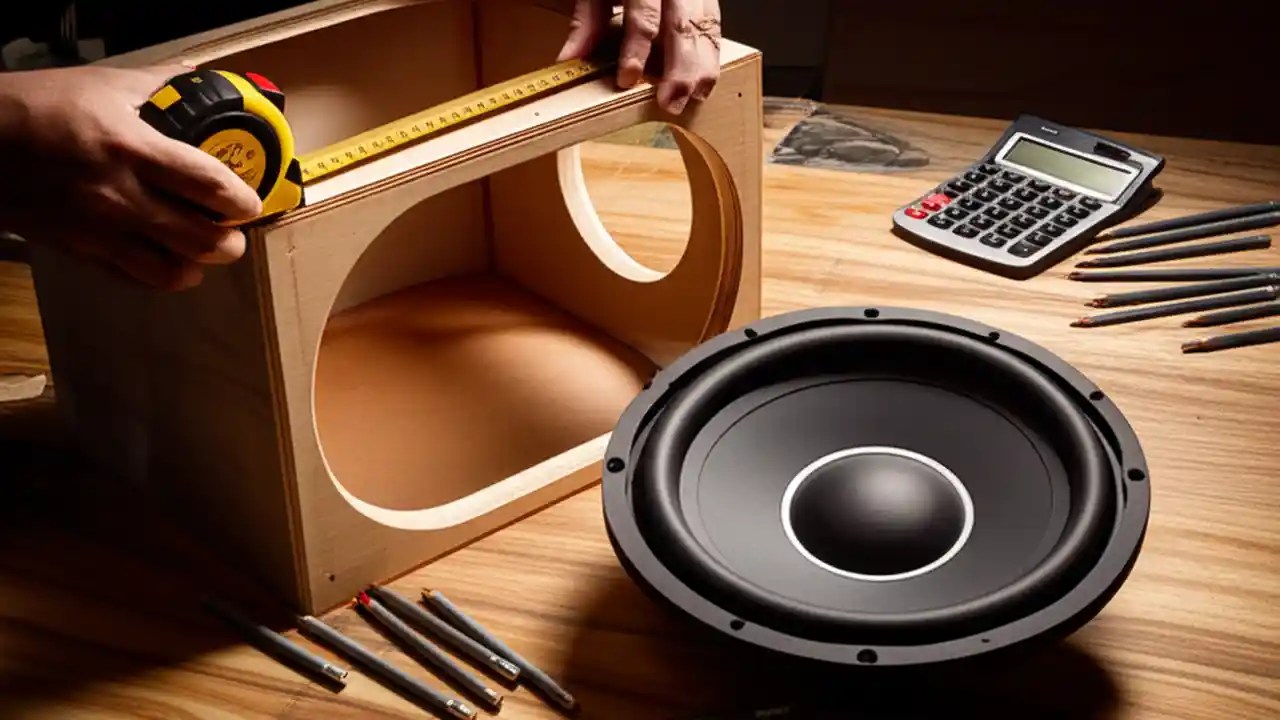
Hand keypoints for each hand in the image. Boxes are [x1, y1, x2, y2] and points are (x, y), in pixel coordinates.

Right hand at [0, 65, 262, 290]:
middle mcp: (120, 195)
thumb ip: (157, 83)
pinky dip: (162, 277)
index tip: (249, 202)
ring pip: (172, 271)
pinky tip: (170, 263)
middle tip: (233, 230)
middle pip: (201, 239)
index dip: (242, 200)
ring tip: (205, 250)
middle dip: (230, 241)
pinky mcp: (80, 251)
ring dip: (199, 264)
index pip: (209, 185)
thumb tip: (196, 75)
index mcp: (132, 148)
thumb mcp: (102, 84)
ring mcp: (99, 229)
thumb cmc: (39, 107)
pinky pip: (135, 279)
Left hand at [558, 0, 721, 114]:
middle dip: (680, 69)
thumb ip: (588, 20)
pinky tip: (705, 81)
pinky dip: (711, 56)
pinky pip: (715, 27)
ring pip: (706, 28)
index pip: (643, 16)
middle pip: (682, 27)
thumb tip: (571, 56)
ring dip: (702, 68)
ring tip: (694, 98)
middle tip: (671, 102)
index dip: (636, 50)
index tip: (628, 79)